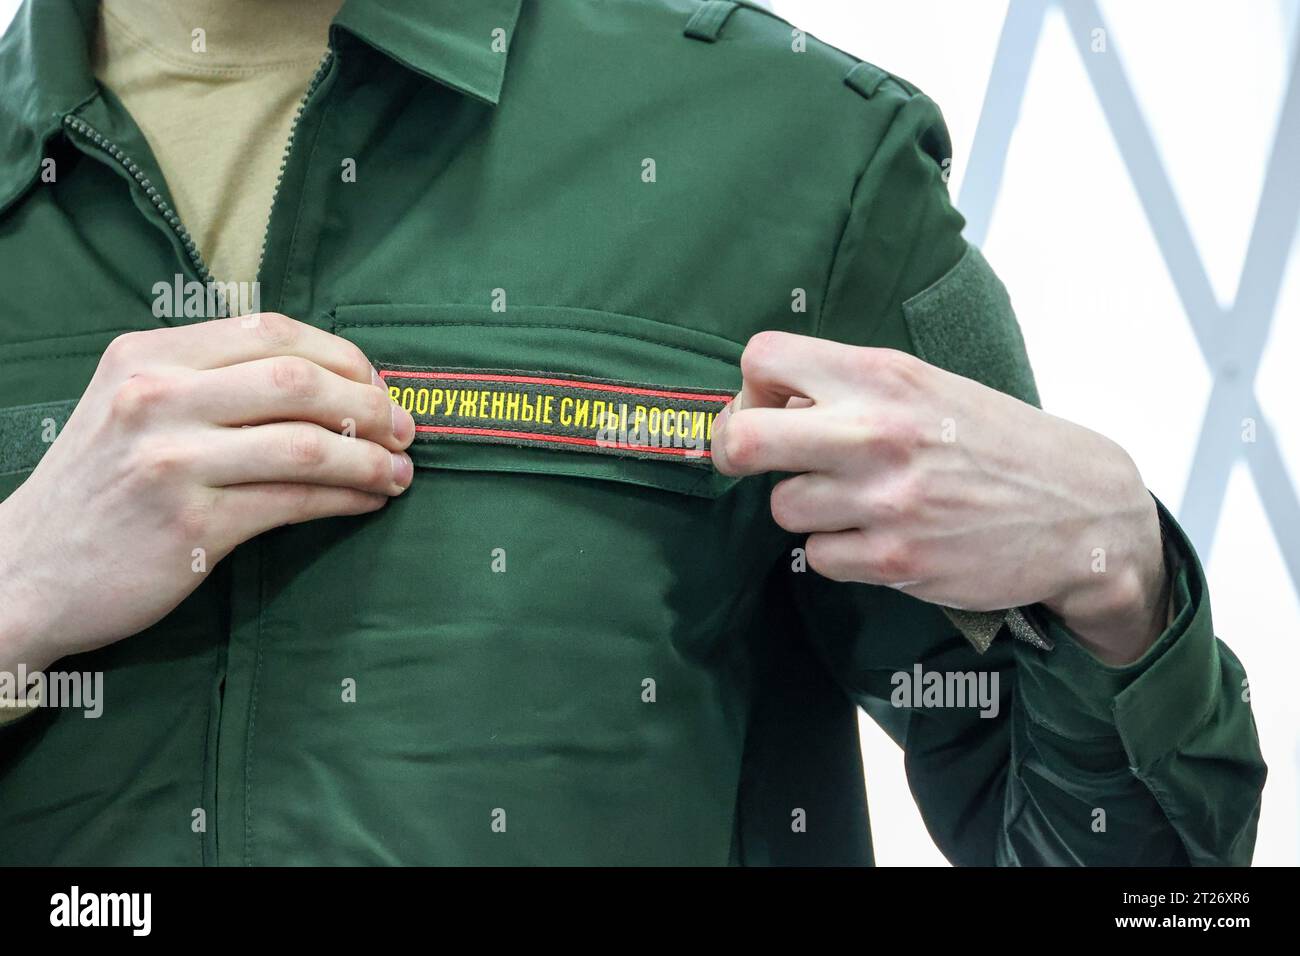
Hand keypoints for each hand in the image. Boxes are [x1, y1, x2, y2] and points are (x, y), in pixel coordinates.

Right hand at [0, 314, 415, 674]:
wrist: (23, 573)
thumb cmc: (97, 486)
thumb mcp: (130, 405)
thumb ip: (208, 379)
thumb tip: (325, 377)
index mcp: (146, 357)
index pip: (269, 331)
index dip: (340, 354)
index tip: (374, 381)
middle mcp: (156, 399)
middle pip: (298, 381)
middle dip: (369, 403)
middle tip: (405, 427)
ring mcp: (172, 463)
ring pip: (307, 446)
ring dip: (371, 458)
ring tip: (401, 471)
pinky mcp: (191, 526)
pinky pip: (295, 503)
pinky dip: (347, 500)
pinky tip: (369, 501)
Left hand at [711, 331, 1168, 664]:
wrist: (1081, 507)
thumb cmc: (993, 441)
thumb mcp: (927, 387)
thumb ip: (850, 389)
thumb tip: (764, 406)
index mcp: (884, 374)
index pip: (764, 358)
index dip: (752, 387)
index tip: (771, 407)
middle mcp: (878, 431)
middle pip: (743, 439)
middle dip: (735, 452)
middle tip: (755, 461)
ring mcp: (886, 499)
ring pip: (782, 508)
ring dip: (806, 509)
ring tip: (854, 501)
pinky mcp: (896, 559)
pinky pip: (817, 558)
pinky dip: (837, 553)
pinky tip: (879, 537)